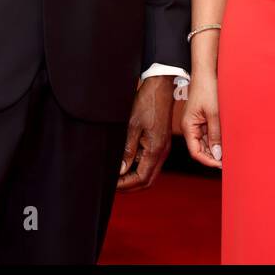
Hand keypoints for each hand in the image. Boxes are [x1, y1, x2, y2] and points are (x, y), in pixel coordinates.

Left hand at [117, 75, 173, 191]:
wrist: (161, 88)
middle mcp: (162, 152)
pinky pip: (150, 163)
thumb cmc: (147, 103)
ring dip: (134, 178)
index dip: (125, 184)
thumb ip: (127, 150)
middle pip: (147, 181)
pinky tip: (126, 163)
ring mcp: (163, 148)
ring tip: (118, 176)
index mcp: (156, 150)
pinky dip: (139, 168)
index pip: (141, 178)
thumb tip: (121, 170)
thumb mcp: (132, 126)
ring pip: (149, 173)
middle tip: (114, 185)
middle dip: (130, 186)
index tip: (111, 184)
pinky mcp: (161, 143)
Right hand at [181, 71, 220, 167]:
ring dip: (216, 148)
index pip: (196, 152)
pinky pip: (209, 134)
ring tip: (230, 152)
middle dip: (213, 156)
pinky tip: (227, 141)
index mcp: (188, 127)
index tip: (221, 164)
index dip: (208, 160)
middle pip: (200, 149)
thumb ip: (215, 135)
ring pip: (205, 142)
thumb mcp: (214, 114)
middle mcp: (190, 127)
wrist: (206, 73)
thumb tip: (217, 154)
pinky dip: (217, 139)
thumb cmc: (207, 89)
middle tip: (229, 160)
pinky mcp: (202, 119)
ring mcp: (196, 123)